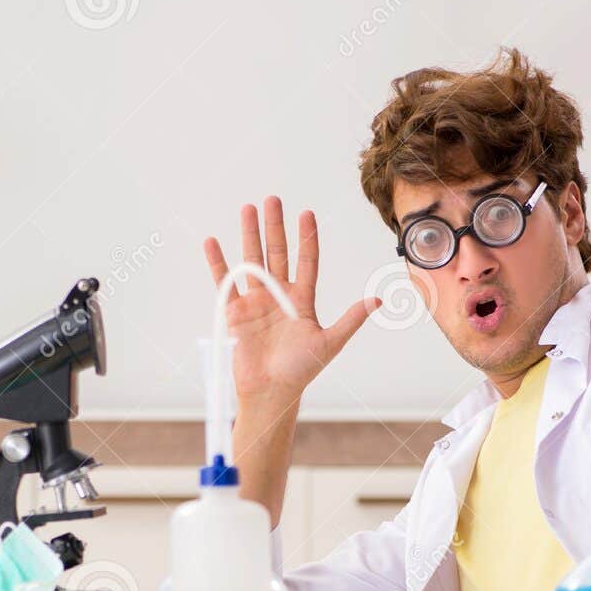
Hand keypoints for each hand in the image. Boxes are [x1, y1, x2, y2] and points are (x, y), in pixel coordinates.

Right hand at [205, 197, 378, 404]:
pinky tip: (213, 242)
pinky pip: (225, 282)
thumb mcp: (330, 343)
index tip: (306, 213)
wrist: (270, 391)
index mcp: (302, 300)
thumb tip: (378, 299)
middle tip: (272, 199)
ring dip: (249, 235)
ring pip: (252, 260)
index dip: (306, 238)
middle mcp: (278, 296)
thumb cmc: (301, 371)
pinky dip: (218, 262)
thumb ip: (351, 319)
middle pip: (277, 253)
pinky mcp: (235, 312)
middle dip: (275, 226)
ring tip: (247, 208)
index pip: (306, 261)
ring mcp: (255, 302)